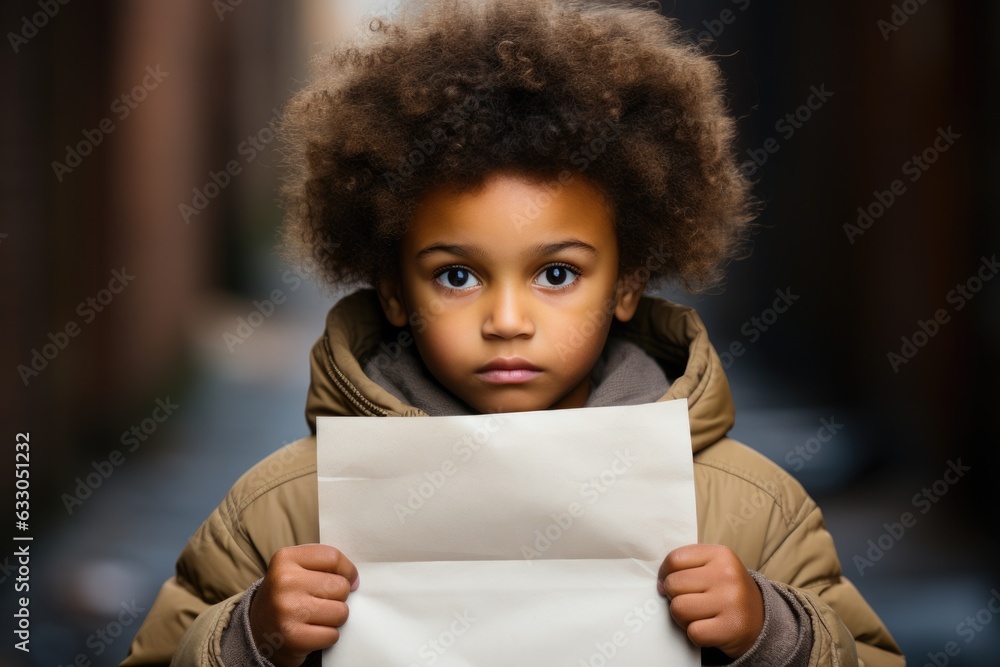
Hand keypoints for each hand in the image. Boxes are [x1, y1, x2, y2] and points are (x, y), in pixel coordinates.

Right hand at [249, 544, 359, 666]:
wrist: (257, 629)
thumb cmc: (287, 595)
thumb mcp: (296, 568)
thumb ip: (324, 564)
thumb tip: (354, 580)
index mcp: (285, 559)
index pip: (333, 557)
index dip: (347, 570)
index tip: (347, 578)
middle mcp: (284, 582)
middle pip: (340, 586)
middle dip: (338, 597)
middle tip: (320, 601)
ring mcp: (287, 610)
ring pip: (341, 612)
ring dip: (334, 618)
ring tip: (316, 616)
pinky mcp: (293, 637)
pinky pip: (332, 635)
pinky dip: (327, 636)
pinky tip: (312, 631)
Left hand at [657, 544, 763, 658]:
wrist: (760, 620)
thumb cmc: (727, 591)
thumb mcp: (713, 567)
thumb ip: (687, 566)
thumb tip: (659, 584)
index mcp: (721, 555)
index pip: (674, 559)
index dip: (665, 573)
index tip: (669, 582)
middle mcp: (728, 575)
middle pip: (673, 584)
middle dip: (675, 596)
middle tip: (690, 601)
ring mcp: (731, 601)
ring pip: (679, 608)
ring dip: (683, 617)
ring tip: (698, 615)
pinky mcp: (731, 628)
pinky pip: (693, 632)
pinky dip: (695, 634)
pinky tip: (708, 628)